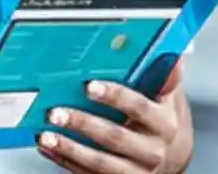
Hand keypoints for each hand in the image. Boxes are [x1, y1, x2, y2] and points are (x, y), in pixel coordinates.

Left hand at [37, 59, 185, 173]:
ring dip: (70, 147)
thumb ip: (165, 79)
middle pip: (115, 137)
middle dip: (83, 124)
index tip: (90, 86)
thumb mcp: (168, 99)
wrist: (171, 158)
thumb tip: (171, 55)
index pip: (140, 108)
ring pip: (100, 162)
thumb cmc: (162, 121)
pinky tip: (48, 148)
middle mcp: (152, 151)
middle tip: (56, 111)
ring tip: (46, 134)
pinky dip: (65, 161)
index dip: (115, 97)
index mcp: (165, 124)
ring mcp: (135, 170)